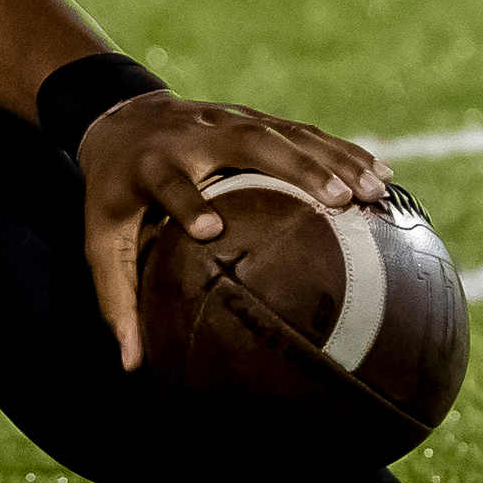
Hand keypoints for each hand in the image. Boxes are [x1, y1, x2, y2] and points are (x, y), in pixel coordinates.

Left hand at [78, 91, 391, 371]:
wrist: (119, 120)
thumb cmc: (113, 196)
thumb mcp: (101, 243)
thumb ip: (116, 299)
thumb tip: (132, 366)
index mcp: (150, 166)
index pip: (169, 183)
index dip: (187, 202)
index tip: (210, 231)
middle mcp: (193, 135)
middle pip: (247, 142)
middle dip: (296, 168)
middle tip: (338, 199)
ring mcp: (227, 119)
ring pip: (285, 131)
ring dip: (334, 158)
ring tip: (375, 191)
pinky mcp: (251, 117)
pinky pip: (302, 130)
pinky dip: (342, 150)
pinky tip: (381, 173)